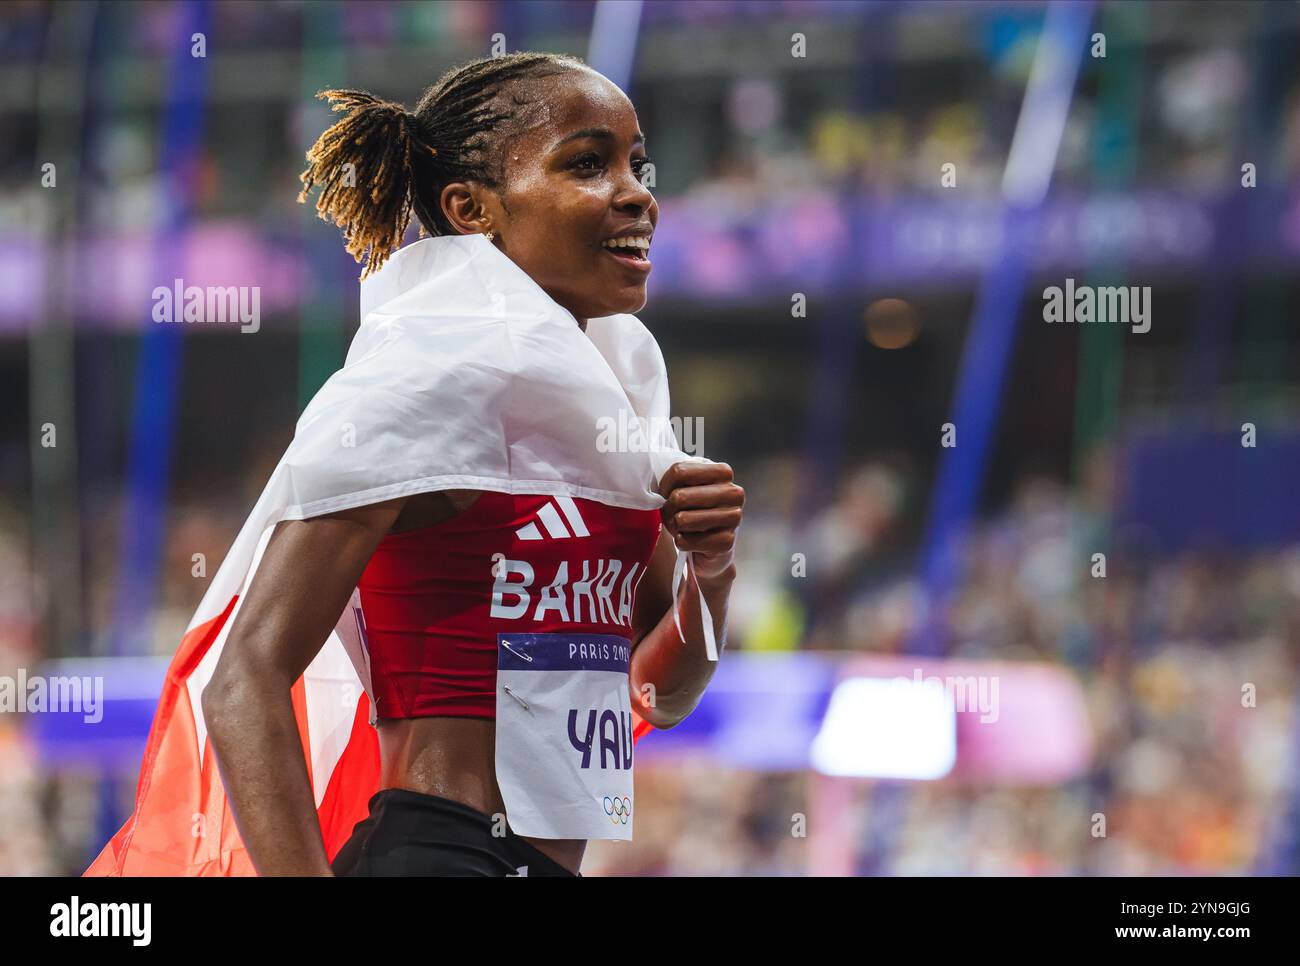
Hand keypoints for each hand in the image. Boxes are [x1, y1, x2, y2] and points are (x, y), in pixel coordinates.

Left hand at [657, 461, 743, 580]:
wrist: (710, 542)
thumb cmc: (695, 509)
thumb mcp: (687, 486)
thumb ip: (676, 480)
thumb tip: (658, 494)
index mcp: (723, 472)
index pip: (679, 471)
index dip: (665, 486)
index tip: (666, 493)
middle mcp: (733, 493)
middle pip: (679, 496)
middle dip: (669, 508)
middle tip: (674, 513)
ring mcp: (733, 517)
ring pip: (682, 520)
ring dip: (675, 526)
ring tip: (683, 526)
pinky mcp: (726, 541)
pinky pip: (685, 541)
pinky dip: (681, 542)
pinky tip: (691, 539)